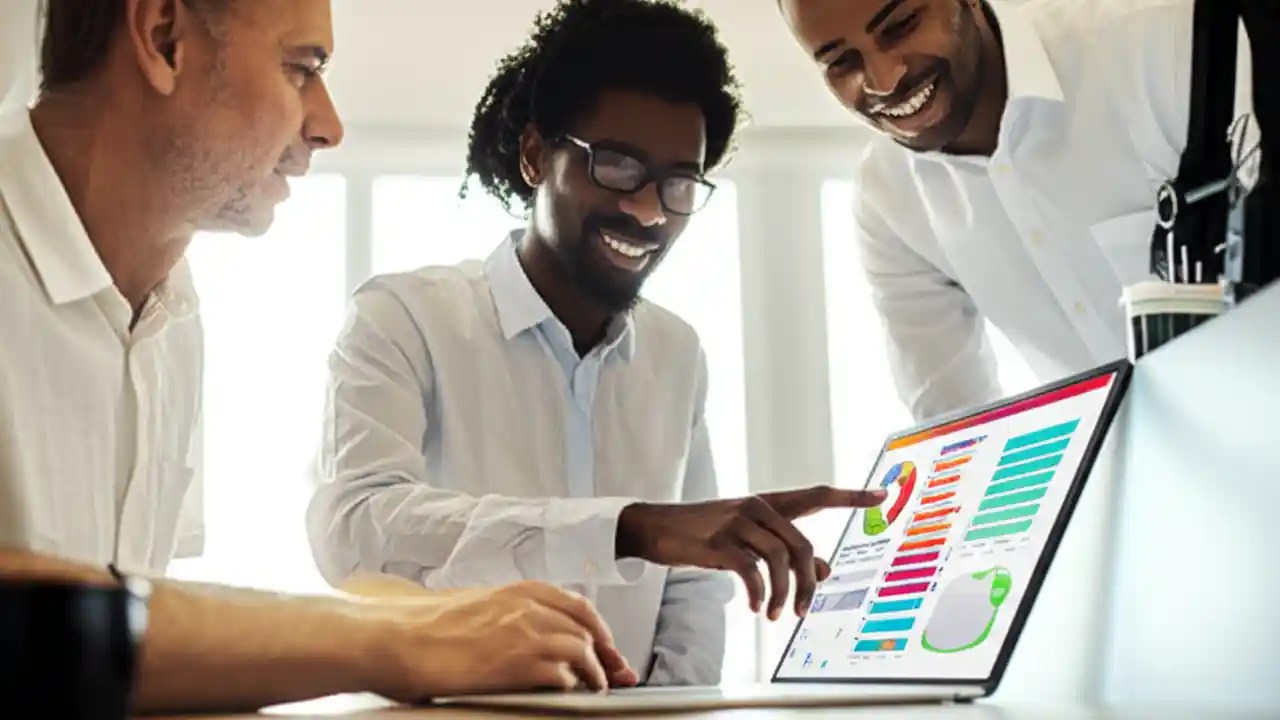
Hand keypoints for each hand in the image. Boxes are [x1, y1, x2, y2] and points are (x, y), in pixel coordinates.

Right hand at [366, 581, 636, 700]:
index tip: (609, 648)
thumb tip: (533, 632)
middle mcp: (528, 607)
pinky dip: (570, 685)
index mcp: (520, 591)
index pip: (578, 606)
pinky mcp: (516, 663)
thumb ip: (511, 613)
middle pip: (586, 629)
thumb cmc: (427, 626)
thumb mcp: (479, 605)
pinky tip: (566, 693)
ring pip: (580, 651)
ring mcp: (524, 634)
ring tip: (594, 688)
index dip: (599, 630)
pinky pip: (562, 675)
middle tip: (616, 674)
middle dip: (606, 654)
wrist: (398, 638)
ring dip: (593, 672)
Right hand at [616, 485, 886, 620]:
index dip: (851, 496)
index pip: (816, 495)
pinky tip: (757, 607)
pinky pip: (751, 570)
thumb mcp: (748, 541)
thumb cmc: (706, 534)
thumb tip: (825, 569)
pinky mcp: (719, 540)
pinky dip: (760, 593)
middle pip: (802, 544)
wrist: (658, 527)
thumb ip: (784, 551)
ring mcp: (738, 521)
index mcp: (769, 504)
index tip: (882, 496)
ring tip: (778, 615)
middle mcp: (758, 507)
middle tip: (805, 610)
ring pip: (780, 559)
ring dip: (785, 594)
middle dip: (809, 582)